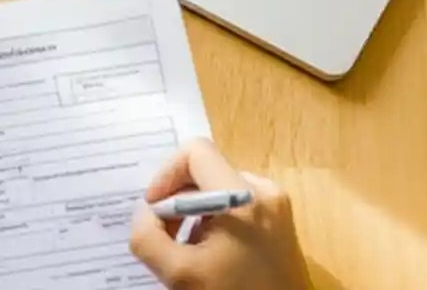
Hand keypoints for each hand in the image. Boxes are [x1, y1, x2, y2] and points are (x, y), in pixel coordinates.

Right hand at [130, 139, 309, 289]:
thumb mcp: (179, 275)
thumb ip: (148, 238)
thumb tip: (146, 212)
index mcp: (244, 197)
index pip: (195, 152)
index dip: (166, 175)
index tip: (154, 209)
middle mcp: (264, 190)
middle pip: (206, 171)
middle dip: (177, 200)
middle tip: (164, 236)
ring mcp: (276, 205)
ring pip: (219, 189)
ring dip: (194, 214)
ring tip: (186, 250)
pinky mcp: (279, 220)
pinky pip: (236, 204)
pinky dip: (214, 221)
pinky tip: (209, 253)